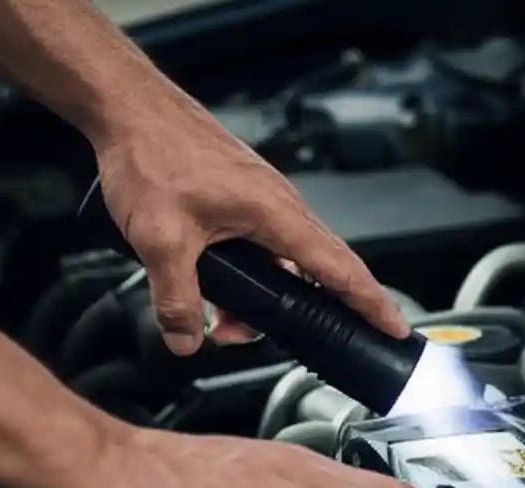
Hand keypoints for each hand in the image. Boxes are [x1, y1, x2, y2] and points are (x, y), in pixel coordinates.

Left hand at [89, 91, 408, 353]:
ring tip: (219, 317)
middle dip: (301, 314)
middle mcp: (278, 204)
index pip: (341, 269)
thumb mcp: (160, 240)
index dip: (372, 303)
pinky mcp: (241, 198)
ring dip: (260, 297)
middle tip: (269, 338)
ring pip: (281, 262)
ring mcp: (261, 199)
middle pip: (316, 272)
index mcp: (276, 213)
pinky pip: (260, 246)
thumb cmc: (153, 154)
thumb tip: (185, 338)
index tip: (394, 328)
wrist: (130, 111)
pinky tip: (212, 285)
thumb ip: (176, 299)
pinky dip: (248, 274)